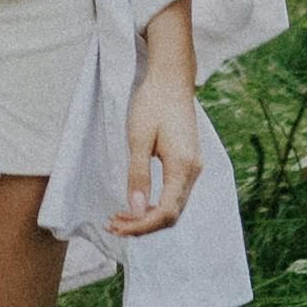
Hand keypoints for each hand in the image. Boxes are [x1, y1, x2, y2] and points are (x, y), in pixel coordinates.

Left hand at [112, 59, 202, 236]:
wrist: (171, 80)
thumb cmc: (152, 103)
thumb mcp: (138, 138)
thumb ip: (138, 175)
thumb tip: (136, 209)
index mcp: (182, 166)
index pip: (166, 212)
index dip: (142, 225)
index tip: (117, 226)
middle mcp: (194, 170)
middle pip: (172, 214)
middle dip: (142, 224)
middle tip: (113, 224)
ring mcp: (194, 167)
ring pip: (174, 206)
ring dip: (148, 216)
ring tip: (120, 217)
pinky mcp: (189, 163)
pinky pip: (175, 194)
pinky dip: (156, 204)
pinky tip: (137, 204)